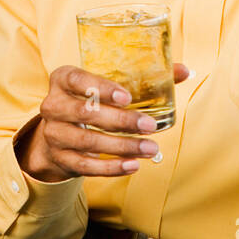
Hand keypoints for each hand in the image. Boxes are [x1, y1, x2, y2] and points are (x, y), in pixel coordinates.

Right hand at [16, 63, 190, 182]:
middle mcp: (53, 104)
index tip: (127, 97)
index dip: (101, 88)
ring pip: (88, 141)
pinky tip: (133, 165)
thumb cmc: (90, 100)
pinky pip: (85, 166)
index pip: (77, 79)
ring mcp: (54, 133)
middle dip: (121, 121)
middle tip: (150, 126)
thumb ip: (145, 77)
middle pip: (85, 113)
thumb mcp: (107, 85)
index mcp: (63, 78)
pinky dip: (111, 168)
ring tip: (149, 148)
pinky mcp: (61, 157)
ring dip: (122, 147)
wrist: (59, 131)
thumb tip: (185, 71)